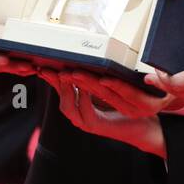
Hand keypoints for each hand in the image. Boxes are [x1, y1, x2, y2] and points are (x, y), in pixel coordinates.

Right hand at [42, 70, 166, 157]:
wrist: (141, 124)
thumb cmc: (124, 103)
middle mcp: (78, 115)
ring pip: (70, 107)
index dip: (51, 79)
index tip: (41, 66)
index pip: (60, 90)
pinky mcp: (97, 126)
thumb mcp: (105, 86)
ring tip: (66, 75)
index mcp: (78, 104)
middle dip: (55, 83)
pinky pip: (86, 113)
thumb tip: (84, 56)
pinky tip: (84, 88)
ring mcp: (86, 122)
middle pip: (61, 99)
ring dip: (67, 90)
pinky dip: (84, 100)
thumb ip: (93, 76)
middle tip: (51, 69)